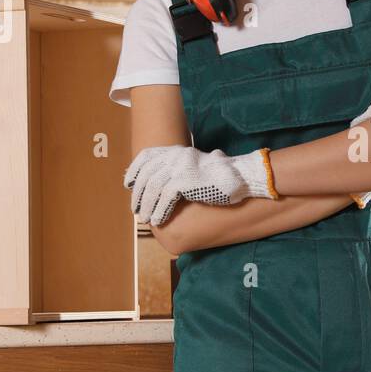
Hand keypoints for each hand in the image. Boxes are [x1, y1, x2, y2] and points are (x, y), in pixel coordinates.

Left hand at [123, 145, 275, 224]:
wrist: (241, 176)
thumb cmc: (222, 176)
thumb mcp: (196, 167)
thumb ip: (179, 170)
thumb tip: (162, 183)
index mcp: (177, 151)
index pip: (147, 156)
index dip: (135, 170)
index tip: (128, 184)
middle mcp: (176, 156)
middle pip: (147, 175)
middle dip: (139, 194)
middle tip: (136, 209)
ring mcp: (180, 167)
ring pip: (153, 188)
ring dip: (147, 205)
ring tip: (145, 219)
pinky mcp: (185, 180)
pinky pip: (165, 197)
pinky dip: (159, 210)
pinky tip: (158, 220)